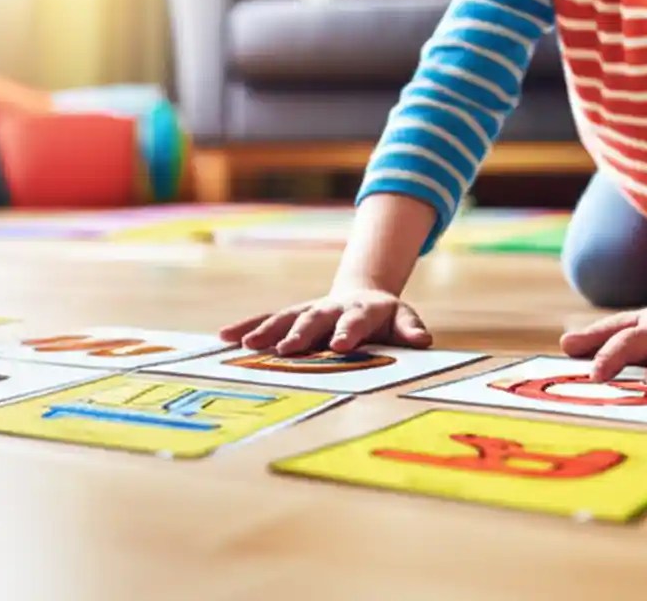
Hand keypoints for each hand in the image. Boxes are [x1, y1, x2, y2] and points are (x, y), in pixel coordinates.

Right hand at [220, 288, 432, 354]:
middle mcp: (332, 307)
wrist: (361, 296)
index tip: (340, 345)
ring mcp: (309, 309)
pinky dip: (247, 327)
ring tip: (247, 345)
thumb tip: (422, 340)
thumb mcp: (403, 320)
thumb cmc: (386, 319)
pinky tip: (224, 337)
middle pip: (315, 318)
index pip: (357, 320)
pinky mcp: (292, 315)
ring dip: (266, 331)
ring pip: (286, 318)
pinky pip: (267, 320)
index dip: (349, 331)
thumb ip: (410, 330)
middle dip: (301, 333)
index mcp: (363, 309)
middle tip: (287, 349)